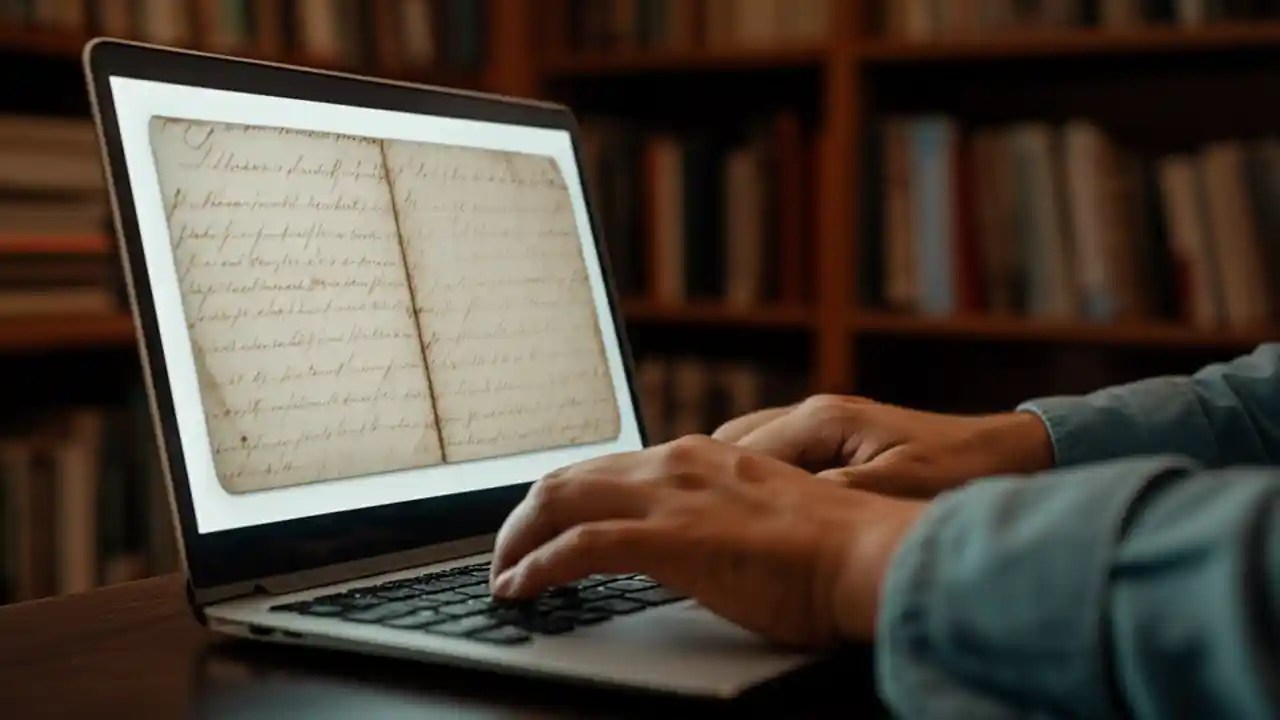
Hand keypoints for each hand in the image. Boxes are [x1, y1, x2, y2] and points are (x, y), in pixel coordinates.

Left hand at [489, 435, 924, 647]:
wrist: (868, 554)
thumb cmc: (831, 550)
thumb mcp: (759, 522)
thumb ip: (716, 522)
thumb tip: (687, 551)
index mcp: (700, 456)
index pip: (607, 469)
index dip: (565, 499)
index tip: (544, 530)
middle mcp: (677, 463)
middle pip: (570, 477)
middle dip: (526, 516)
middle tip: (508, 552)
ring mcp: (670, 496)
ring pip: (560, 500)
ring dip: (518, 538)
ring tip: (504, 573)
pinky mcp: (669, 537)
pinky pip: (576, 547)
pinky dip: (536, 566)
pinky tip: (519, 589)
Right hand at [714, 395, 1053, 497]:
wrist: (1010, 455)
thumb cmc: (959, 471)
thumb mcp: (898, 487)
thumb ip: (838, 494)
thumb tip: (784, 504)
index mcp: (823, 419)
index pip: (736, 449)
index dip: (705, 484)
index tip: (682, 515)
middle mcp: (815, 414)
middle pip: (729, 444)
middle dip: (703, 480)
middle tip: (684, 522)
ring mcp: (825, 427)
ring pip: (747, 450)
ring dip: (726, 482)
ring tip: (709, 522)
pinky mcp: (837, 445)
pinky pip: (774, 460)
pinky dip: (754, 484)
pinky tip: (753, 517)